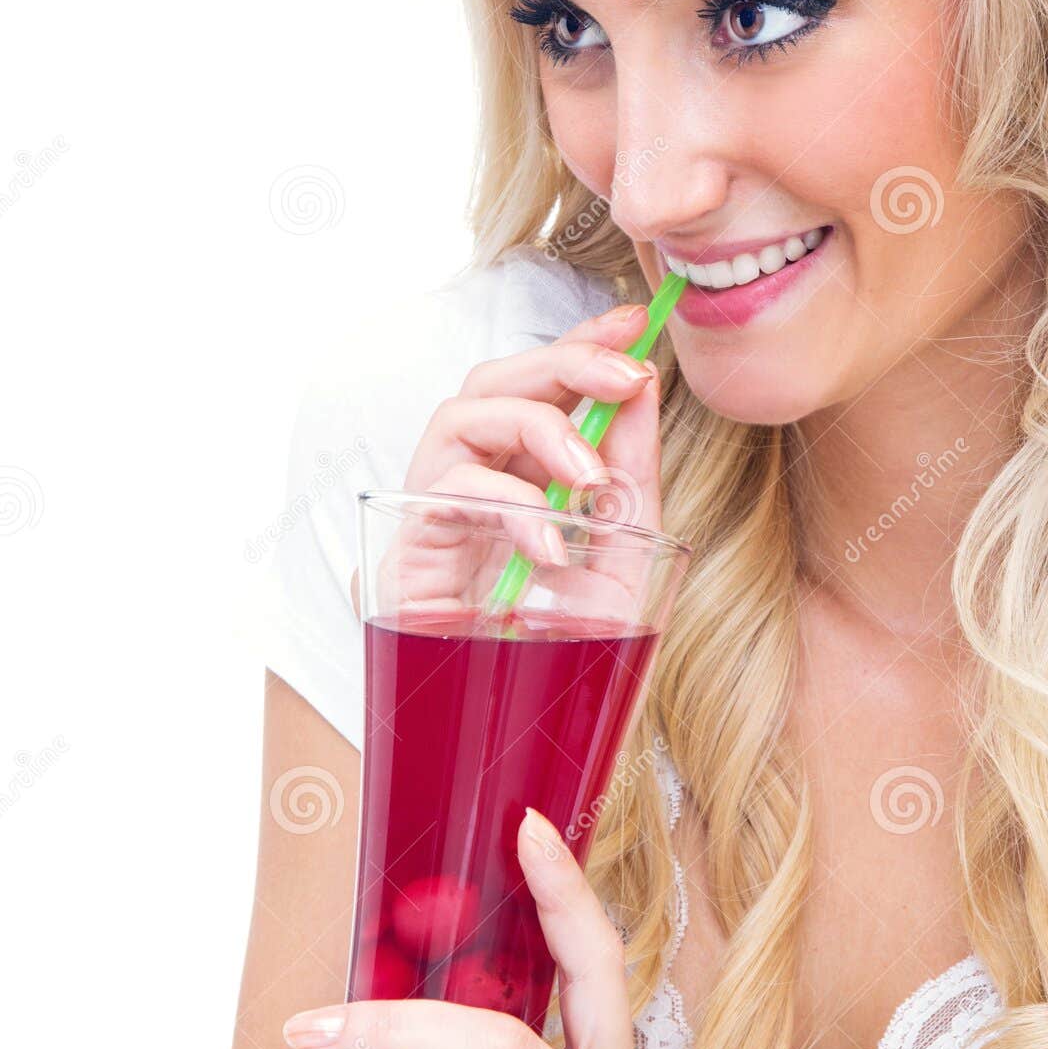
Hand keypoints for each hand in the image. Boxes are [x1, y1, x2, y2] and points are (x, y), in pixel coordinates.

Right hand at [367, 304, 662, 617]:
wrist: (518, 729)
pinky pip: (447, 488)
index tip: (637, 319)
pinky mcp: (407, 547)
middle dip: (565, 362)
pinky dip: (507, 502)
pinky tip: (550, 540)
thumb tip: (640, 389)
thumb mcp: (624, 553)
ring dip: (538, 430)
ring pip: (463, 414)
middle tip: (627, 373)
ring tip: (590, 483)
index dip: (582, 340)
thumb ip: (630, 474)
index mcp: (522, 474)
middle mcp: (473, 479)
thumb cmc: (564, 644)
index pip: (543, 385)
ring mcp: (434, 509)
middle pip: (496, 379)